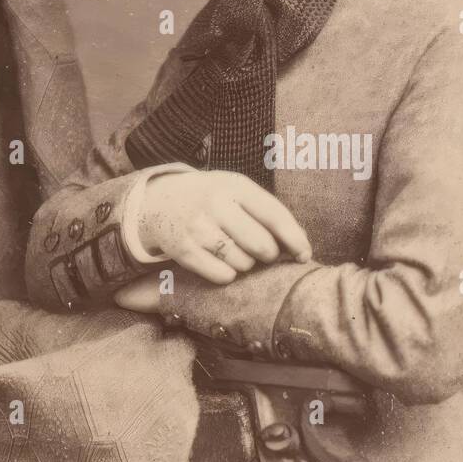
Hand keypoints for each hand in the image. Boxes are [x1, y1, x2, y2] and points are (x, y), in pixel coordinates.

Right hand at [134, 169, 311, 283]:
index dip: (295, 239)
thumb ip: (266, 211)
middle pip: (262, 245)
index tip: (305, 255)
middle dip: (269, 254)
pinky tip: (221, 261)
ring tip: (235, 250)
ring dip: (247, 264)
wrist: (158, 200)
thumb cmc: (210, 197)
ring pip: (243, 263)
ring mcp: (198, 228)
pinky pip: (223, 276)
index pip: (274, 215)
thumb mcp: (236, 190)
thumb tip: (300, 246)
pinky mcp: (184, 250)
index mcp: (234, 186)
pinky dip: (228, 274)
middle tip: (262, 251)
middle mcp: (216, 204)